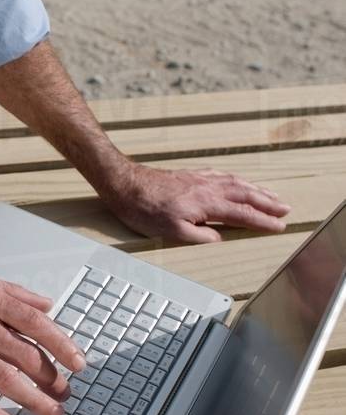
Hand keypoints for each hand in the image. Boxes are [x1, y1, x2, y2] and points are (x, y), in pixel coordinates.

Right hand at [0, 269, 86, 414]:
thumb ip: (13, 293)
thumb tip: (47, 305)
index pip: (35, 323)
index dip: (61, 344)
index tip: (78, 362)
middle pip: (25, 354)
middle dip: (51, 378)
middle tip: (66, 394)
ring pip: (4, 378)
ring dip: (32, 399)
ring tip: (51, 413)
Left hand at [105, 164, 291, 242]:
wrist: (126, 184)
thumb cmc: (145, 210)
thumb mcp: (171, 231)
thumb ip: (200, 236)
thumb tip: (220, 239)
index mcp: (208, 204)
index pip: (243, 214)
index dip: (264, 221)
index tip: (280, 226)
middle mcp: (209, 188)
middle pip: (247, 195)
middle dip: (268, 203)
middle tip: (287, 209)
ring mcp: (201, 179)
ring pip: (237, 183)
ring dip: (258, 190)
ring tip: (273, 196)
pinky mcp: (192, 174)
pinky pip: (223, 175)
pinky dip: (237, 180)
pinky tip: (239, 181)